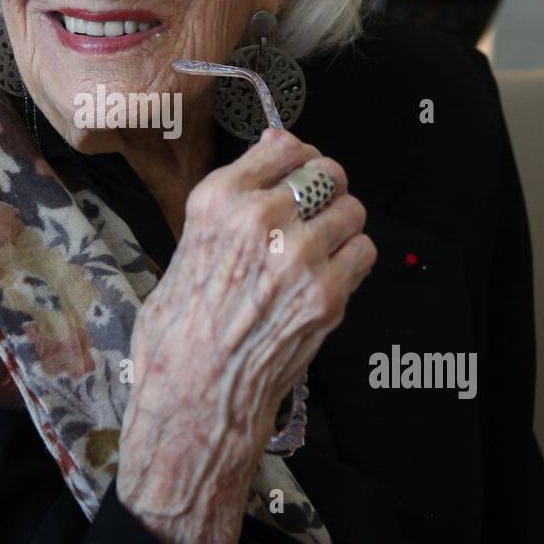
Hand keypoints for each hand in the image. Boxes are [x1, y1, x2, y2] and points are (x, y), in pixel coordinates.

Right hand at [116, 128, 376, 543]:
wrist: (193, 396)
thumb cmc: (179, 332)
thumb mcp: (184, 248)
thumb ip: (228, 206)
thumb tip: (264, 166)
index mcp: (218, 200)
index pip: (282, 146)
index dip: (297, 158)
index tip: (299, 169)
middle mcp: (260, 219)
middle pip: (325, 172)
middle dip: (325, 190)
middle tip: (317, 212)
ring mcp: (299, 255)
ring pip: (352, 210)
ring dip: (343, 226)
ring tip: (324, 250)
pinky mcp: (328, 294)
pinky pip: (364, 252)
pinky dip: (354, 262)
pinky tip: (330, 278)